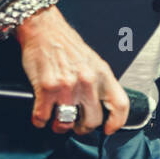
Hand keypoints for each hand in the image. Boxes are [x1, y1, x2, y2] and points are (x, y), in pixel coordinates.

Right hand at [15, 6, 129, 134]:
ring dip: (59, 126)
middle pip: (92, 121)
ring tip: (56, 119)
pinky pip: (42, 117)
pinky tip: (40, 114)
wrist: (44, 29)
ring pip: (66, 123)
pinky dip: (39, 120)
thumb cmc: (66, 45)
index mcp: (103, 74)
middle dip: (82, 128)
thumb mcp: (92, 61)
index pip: (120, 105)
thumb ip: (99, 82)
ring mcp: (67, 86)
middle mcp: (88, 81)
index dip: (116, 122)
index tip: (108, 129)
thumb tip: (102, 106)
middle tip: (76, 124)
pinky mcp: (46, 88)